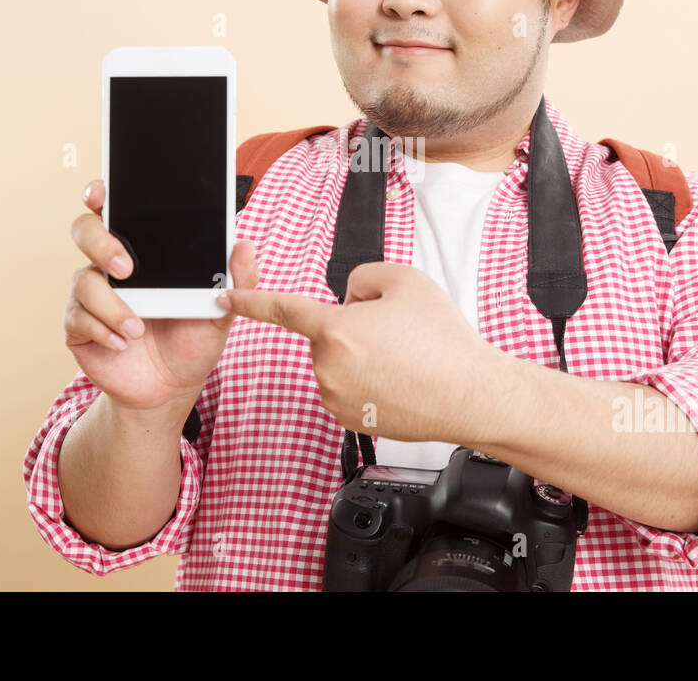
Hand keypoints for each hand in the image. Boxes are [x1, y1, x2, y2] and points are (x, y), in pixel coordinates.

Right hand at [63, 178, 260, 409]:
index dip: (101, 193)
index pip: (116, 209)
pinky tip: (123, 341)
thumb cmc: (193, 338)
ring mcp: (92, 295)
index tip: (103, 192)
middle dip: (100, 242)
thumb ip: (238, 279)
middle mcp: (110, 265)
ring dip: (111, 304)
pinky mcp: (79, 327)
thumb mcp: (223, 310)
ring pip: (82, 280)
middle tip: (127, 267)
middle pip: (85, 231)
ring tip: (138, 327)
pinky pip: (77, 317)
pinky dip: (102, 328)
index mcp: (143, 249)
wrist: (172, 386)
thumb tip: (245, 246)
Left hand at [218, 261, 501, 442]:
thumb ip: (363, 276)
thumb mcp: (405, 280)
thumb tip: (349, 297)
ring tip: (405, 359)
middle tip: (397, 333)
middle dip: (353, 327)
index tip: (226, 297)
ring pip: (337, 363)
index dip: (250, 300)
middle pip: (327, 334)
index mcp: (335, 330)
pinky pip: (348, 389)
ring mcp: (338, 398)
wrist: (472, 394)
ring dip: (361, 356)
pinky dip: (367, 382)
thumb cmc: (443, 341)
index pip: (282, 309)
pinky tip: (399, 381)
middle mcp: (329, 368)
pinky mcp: (351, 420)